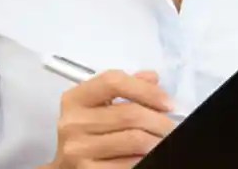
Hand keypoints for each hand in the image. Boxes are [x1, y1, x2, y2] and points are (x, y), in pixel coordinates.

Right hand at [48, 69, 177, 168]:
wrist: (66, 168)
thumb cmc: (86, 135)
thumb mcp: (97, 107)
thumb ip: (122, 90)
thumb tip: (152, 78)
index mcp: (75, 99)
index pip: (112, 82)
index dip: (145, 89)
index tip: (167, 103)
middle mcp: (73, 123)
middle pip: (129, 114)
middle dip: (160, 121)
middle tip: (171, 127)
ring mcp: (79, 150)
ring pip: (135, 139)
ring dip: (158, 141)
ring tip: (163, 141)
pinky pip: (131, 163)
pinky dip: (147, 158)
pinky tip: (150, 156)